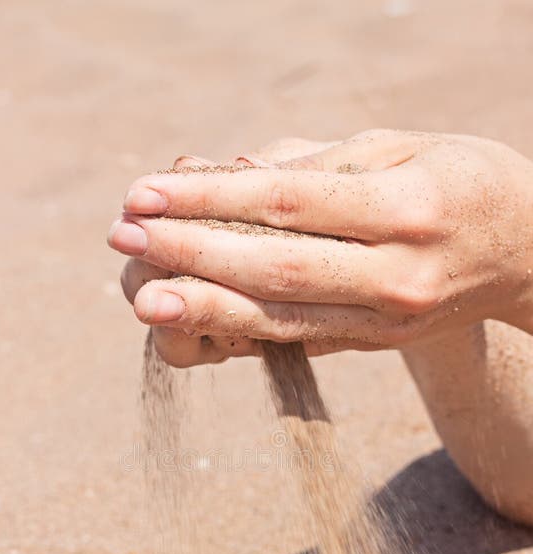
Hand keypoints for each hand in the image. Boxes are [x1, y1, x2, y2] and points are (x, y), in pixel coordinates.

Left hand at [109, 130, 532, 365]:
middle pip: (274, 269)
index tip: (145, 193)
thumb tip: (231, 175)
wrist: (526, 254)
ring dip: (204, 307)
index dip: (209, 199)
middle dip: (191, 254)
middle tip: (123, 238)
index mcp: (406, 209)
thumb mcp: (402, 148)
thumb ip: (318, 164)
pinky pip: (298, 336)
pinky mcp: (373, 343)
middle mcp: (396, 276)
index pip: (288, 204)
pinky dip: (241, 328)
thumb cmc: (460, 181)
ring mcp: (385, 320)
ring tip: (141, 296)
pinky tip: (194, 316)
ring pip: (282, 318)